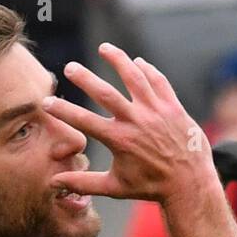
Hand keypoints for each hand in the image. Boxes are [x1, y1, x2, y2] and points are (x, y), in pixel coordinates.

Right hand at [44, 43, 216, 204]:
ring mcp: (156, 111)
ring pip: (134, 77)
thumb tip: (55, 183)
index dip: (63, 110)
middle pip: (105, 92)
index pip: (83, 120)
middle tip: (70, 67)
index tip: (46, 102)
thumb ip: (84, 183)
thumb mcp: (115, 187)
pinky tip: (137, 62)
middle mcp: (136, 122)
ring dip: (118, 60)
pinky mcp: (173, 107)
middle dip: (85, 78)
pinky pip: (158, 81)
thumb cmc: (150, 187)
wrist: (189, 184)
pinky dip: (147, 70)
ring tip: (104, 48)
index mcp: (120, 140)